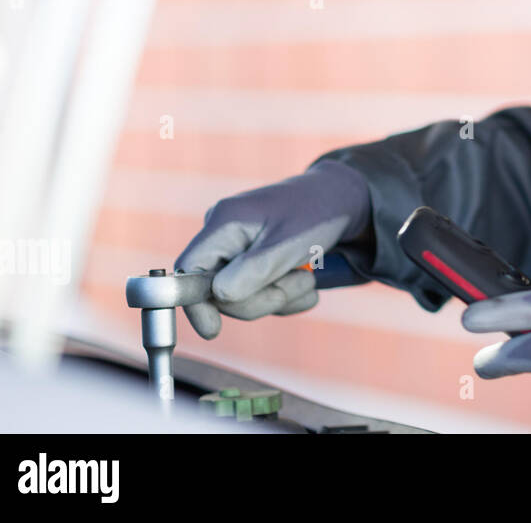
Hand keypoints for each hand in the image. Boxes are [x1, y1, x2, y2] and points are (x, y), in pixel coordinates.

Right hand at [174, 159, 372, 338]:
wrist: (343, 201)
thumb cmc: (318, 214)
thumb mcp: (290, 243)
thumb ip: (254, 270)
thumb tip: (218, 296)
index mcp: (224, 222)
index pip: (187, 268)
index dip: (194, 302)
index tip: (213, 330)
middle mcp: (223, 235)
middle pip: (218, 291)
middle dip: (262, 297)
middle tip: (301, 280)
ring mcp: (236, 249)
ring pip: (242, 297)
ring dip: (280, 295)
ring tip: (308, 275)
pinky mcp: (251, 261)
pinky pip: (258, 294)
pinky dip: (284, 295)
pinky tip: (306, 281)